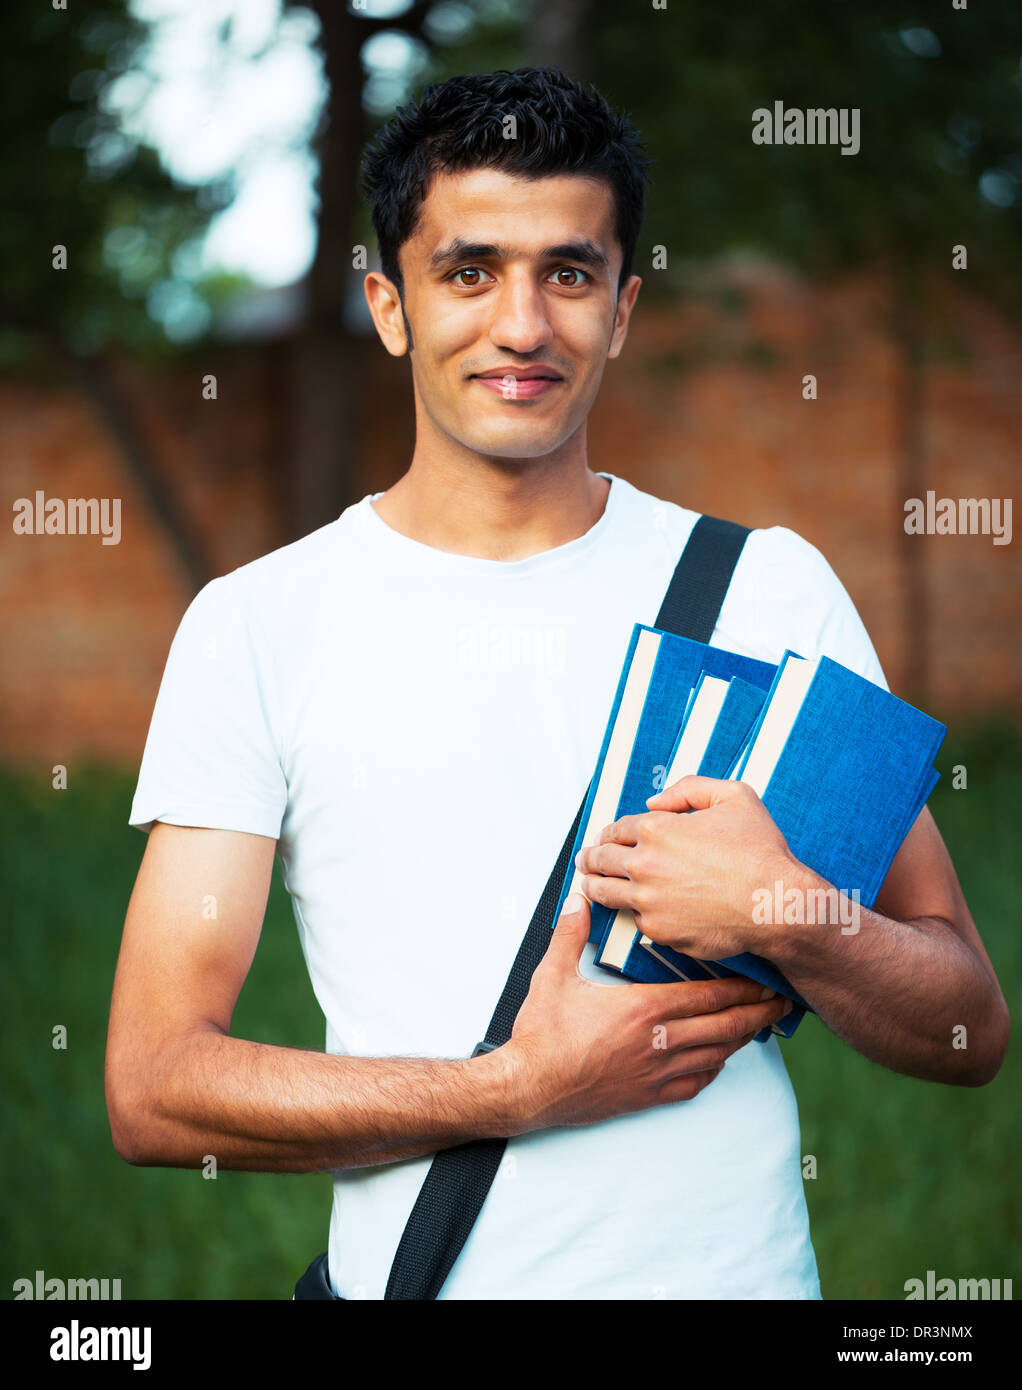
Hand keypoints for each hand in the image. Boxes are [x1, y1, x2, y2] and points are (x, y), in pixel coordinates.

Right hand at [500, 893, 790, 1133]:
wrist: (527, 1088)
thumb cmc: (541, 1034)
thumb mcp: (551, 975)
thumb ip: (570, 934)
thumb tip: (577, 898)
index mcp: (643, 1009)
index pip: (708, 995)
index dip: (743, 987)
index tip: (765, 978)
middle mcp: (658, 1041)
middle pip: (724, 1026)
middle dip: (757, 1012)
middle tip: (782, 1001)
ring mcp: (656, 1073)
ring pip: (716, 1055)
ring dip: (742, 1039)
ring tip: (761, 1026)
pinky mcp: (647, 1096)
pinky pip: (695, 1084)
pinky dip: (714, 1069)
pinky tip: (719, 1060)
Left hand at [573, 774, 793, 960]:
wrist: (775, 904)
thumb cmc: (760, 852)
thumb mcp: (734, 796)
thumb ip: (689, 789)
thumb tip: (654, 801)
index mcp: (657, 829)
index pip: (616, 829)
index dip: (608, 833)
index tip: (603, 838)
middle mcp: (645, 864)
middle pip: (601, 860)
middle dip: (590, 858)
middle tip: (585, 860)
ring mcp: (648, 900)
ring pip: (605, 893)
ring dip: (593, 886)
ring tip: (588, 885)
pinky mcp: (657, 930)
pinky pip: (636, 920)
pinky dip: (636, 913)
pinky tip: (637, 910)